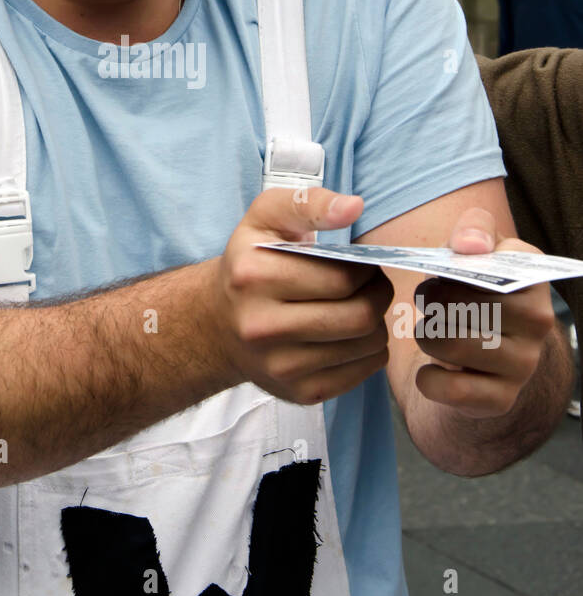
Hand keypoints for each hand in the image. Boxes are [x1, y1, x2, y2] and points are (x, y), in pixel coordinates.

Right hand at [210, 187, 392, 403]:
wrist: (217, 324)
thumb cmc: (250, 262)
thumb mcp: (266, 217)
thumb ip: (309, 203)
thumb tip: (355, 206)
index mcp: (253, 276)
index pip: (341, 278)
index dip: (366, 269)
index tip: (362, 264)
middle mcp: (261, 326)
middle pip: (358, 316)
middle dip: (378, 296)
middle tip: (372, 286)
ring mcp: (280, 366)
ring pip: (366, 346)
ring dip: (377, 324)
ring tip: (361, 307)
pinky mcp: (298, 393)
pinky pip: (362, 374)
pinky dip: (370, 353)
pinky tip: (352, 335)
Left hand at [412, 207, 554, 417]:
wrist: (492, 351)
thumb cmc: (478, 289)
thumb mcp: (479, 248)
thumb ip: (475, 228)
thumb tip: (469, 246)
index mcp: (532, 279)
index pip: (490, 264)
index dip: (451, 270)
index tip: (439, 273)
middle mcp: (538, 322)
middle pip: (462, 305)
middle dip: (431, 300)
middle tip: (426, 300)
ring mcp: (524, 364)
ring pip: (450, 343)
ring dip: (425, 334)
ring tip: (428, 329)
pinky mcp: (502, 399)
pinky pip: (450, 389)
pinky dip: (427, 378)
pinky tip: (431, 367)